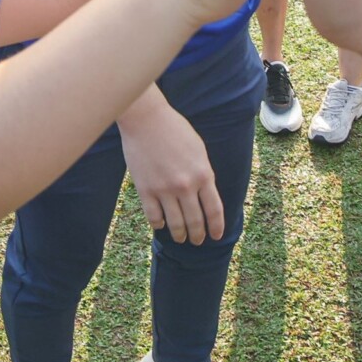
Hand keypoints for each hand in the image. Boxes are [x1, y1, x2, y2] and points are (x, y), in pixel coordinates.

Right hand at [119, 93, 224, 244]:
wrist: (147, 119)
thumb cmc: (174, 130)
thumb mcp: (198, 150)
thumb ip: (203, 173)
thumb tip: (204, 194)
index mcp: (203, 174)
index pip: (214, 210)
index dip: (216, 227)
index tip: (216, 236)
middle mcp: (186, 185)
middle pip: (195, 221)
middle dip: (198, 235)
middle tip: (197, 241)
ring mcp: (164, 189)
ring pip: (175, 223)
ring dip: (179, 234)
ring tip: (181, 238)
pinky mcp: (145, 189)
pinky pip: (154, 216)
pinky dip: (159, 223)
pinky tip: (161, 224)